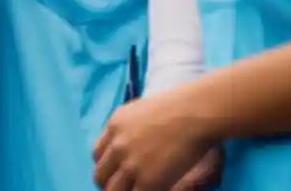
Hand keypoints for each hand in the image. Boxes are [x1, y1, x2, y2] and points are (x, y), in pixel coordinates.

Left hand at [93, 88, 218, 190]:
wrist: (193, 113)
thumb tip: (130, 139)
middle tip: (125, 186)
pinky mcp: (148, 180)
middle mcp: (117, 146)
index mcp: (114, 127)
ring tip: (137, 189)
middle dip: (110, 183)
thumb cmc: (178, 108)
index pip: (97, 155)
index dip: (107, 166)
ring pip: (113, 190)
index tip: (117, 171)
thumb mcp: (140, 110)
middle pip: (100, 175)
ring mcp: (130, 165)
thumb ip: (129, 128)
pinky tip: (153, 190)